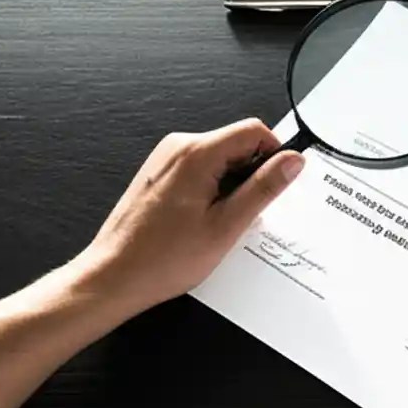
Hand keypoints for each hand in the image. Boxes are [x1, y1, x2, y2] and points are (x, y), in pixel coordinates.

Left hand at [67, 119, 305, 316]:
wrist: (114, 276)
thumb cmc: (162, 259)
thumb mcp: (227, 226)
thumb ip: (264, 188)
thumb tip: (293, 161)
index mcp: (197, 153)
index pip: (254, 131)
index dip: (274, 156)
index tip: (275, 186)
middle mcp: (179, 147)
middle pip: (236, 143)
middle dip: (249, 176)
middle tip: (240, 215)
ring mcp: (166, 159)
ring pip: (219, 158)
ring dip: (230, 186)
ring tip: (216, 223)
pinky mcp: (160, 173)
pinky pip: (200, 169)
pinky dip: (211, 190)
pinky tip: (201, 221)